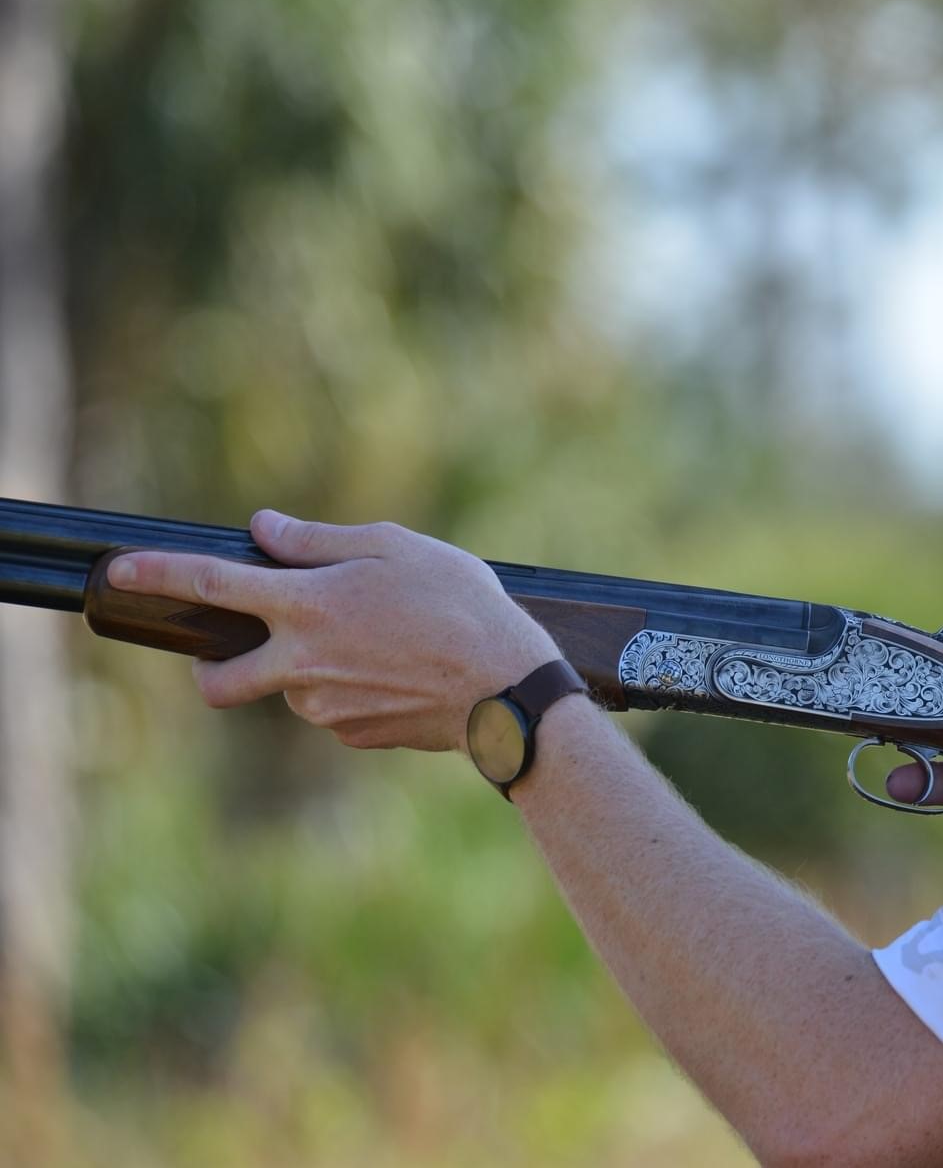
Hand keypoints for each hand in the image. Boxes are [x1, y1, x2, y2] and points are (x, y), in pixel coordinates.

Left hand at [106, 510, 561, 751]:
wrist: (507, 689)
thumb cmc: (462, 605)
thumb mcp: (397, 548)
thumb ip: (321, 540)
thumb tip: (265, 528)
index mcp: (307, 605)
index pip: (211, 584)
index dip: (157, 574)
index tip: (116, 570)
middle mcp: (302, 662)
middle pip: (216, 680)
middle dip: (207, 669)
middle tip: (236, 649)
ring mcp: (324, 707)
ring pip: (289, 689)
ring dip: (310, 669)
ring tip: (381, 646)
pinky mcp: (353, 735)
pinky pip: (333, 711)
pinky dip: (351, 691)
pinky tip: (400, 674)